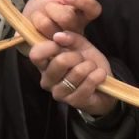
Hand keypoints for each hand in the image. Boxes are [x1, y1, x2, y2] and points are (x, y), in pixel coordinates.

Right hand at [25, 0, 115, 117]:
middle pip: (59, 62)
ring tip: (92, 68)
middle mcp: (48, 80)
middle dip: (77, 56)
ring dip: (89, 67)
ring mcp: (59, 93)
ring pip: (76, 73)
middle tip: (83, 59)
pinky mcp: (74, 102)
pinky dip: (97, 76)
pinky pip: (88, 84)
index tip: (62, 43)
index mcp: (45, 64)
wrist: (103, 83)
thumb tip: (58, 36)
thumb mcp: (80, 46)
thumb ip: (70, 38)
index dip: (49, 46)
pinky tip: (99, 75)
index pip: (35, 55)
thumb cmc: (87, 63)